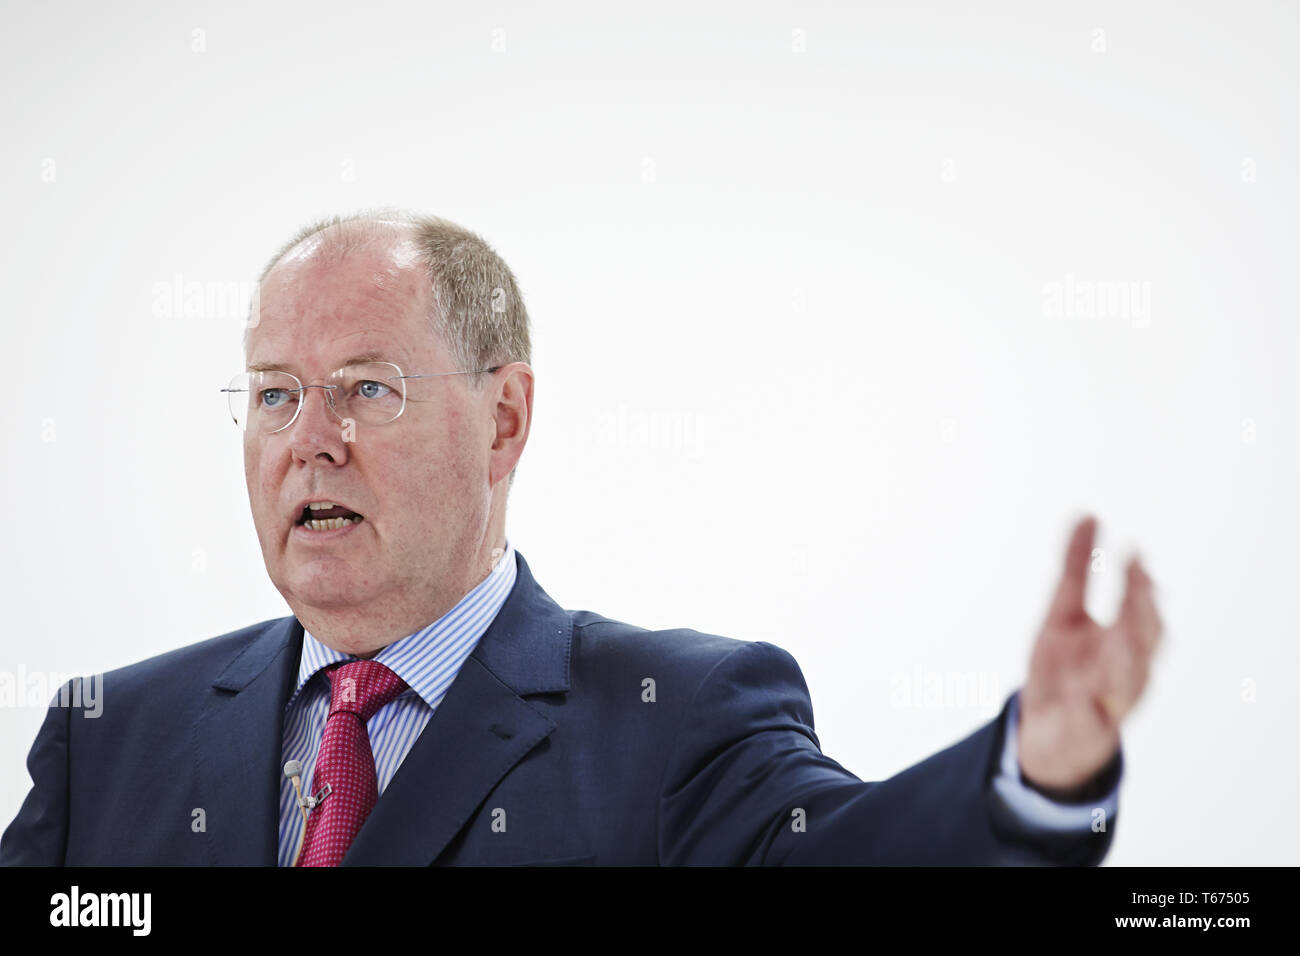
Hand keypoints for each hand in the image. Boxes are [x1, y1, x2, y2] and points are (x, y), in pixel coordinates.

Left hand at [1018, 515, 1163, 793]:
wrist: (1047, 730)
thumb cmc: (1063, 666)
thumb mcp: (1061, 612)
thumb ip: (1075, 567)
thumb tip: (1088, 514)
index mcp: (1123, 640)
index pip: (1141, 609)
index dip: (1140, 584)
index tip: (1133, 554)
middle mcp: (1126, 669)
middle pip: (1145, 641)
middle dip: (1142, 612)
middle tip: (1135, 581)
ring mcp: (1109, 701)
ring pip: (1128, 681)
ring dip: (1126, 658)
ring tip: (1118, 633)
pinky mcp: (1086, 729)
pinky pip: (1091, 722)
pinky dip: (1088, 710)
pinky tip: (1081, 696)